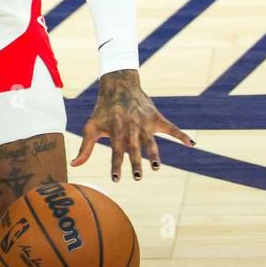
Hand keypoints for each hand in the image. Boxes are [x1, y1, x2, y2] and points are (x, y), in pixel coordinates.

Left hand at [71, 68, 194, 180]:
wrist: (119, 86)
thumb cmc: (103, 110)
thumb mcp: (91, 127)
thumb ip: (85, 148)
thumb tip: (74, 166)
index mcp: (116, 131)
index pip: (115, 152)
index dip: (115, 166)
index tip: (116, 180)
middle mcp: (131, 128)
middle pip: (134, 149)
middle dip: (136, 163)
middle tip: (138, 177)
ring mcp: (145, 123)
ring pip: (151, 142)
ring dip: (155, 155)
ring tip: (157, 167)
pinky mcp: (156, 118)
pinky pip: (171, 128)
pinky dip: (181, 135)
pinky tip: (191, 144)